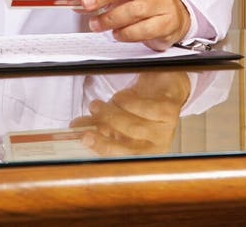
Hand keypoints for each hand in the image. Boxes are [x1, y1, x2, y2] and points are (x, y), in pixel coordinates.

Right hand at [70, 71, 190, 156]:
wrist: (160, 86)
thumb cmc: (136, 107)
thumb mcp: (115, 119)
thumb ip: (97, 126)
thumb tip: (74, 129)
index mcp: (144, 154)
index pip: (124, 160)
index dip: (103, 150)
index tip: (84, 139)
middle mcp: (157, 147)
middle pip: (131, 149)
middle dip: (105, 138)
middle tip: (86, 127)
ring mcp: (166, 130)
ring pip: (135, 128)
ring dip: (111, 116)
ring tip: (96, 106)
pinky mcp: (170, 111)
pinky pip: (147, 109)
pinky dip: (129, 102)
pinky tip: (120, 98)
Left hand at [80, 0, 190, 49]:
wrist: (172, 16)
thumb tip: (80, 1)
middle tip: (87, 2)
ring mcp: (164, 0)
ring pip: (135, 10)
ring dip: (110, 18)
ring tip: (96, 24)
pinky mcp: (168, 22)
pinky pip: (143, 30)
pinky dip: (125, 33)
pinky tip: (116, 33)